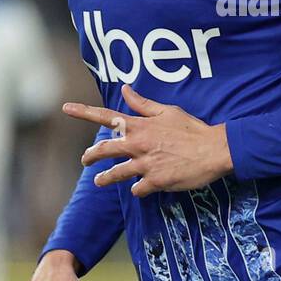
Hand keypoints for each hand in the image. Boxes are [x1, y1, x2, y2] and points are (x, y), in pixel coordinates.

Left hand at [65, 83, 233, 196]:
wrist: (214, 150)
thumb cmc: (193, 129)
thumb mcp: (168, 111)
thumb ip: (143, 104)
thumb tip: (125, 90)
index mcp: (140, 125)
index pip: (106, 116)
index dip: (83, 112)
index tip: (66, 108)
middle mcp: (138, 144)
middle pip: (104, 149)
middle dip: (90, 156)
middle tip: (85, 159)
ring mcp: (145, 164)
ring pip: (115, 174)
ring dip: (105, 179)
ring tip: (100, 182)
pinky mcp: (155, 181)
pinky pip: (137, 189)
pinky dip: (137, 190)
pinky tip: (139, 189)